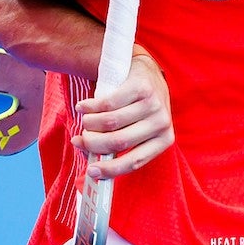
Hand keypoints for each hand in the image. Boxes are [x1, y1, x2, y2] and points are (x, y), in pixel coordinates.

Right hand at [73, 46, 173, 178]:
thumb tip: (88, 158)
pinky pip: (107, 103)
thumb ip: (115, 146)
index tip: (91, 171)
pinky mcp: (141, 87)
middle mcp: (162, 123)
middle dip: (93, 144)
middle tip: (80, 140)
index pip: (135, 162)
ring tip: (85, 121)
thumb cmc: (136, 109)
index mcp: (163, 140)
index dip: (110, 169)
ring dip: (90, 124)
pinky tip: (83, 107)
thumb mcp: (134, 129)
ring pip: (110, 122)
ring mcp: (153, 104)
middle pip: (118, 141)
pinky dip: (89, 107)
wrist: (145, 72)